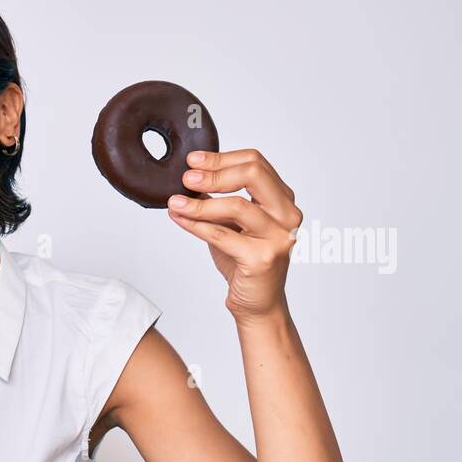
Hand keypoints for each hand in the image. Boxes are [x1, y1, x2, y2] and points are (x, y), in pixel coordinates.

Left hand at [165, 149, 302, 322]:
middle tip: (186, 178)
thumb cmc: (245, 262)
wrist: (257, 304)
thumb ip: (218, 200)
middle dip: (214, 173)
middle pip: (253, 174)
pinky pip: (222, 235)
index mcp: (282, 200)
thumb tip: (190, 177)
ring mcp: (278, 236)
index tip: (193, 161)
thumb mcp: (231, 224)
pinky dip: (196, 225)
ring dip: (199, 203)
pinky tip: (180, 219)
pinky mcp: (262, 258)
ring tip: (175, 202)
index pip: (255, 163)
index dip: (222, 158)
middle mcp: (286, 214)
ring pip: (235, 206)